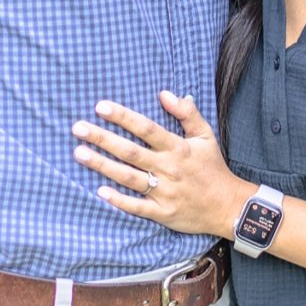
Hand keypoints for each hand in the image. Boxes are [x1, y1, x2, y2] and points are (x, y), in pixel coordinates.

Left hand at [73, 91, 249, 237]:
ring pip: (129, 177)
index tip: (100, 106)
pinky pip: (137, 206)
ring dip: (103, 165)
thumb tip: (166, 93)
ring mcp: (165, 191)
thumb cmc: (212, 167)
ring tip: (79, 154)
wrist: (227, 205)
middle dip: (103, 139)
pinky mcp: (163, 212)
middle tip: (78, 128)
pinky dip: (119, 200)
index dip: (123, 117)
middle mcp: (169, 168)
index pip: (146, 128)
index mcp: (179, 148)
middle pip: (131, 151)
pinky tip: (99, 191)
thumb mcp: (206, 136)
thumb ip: (187, 113)